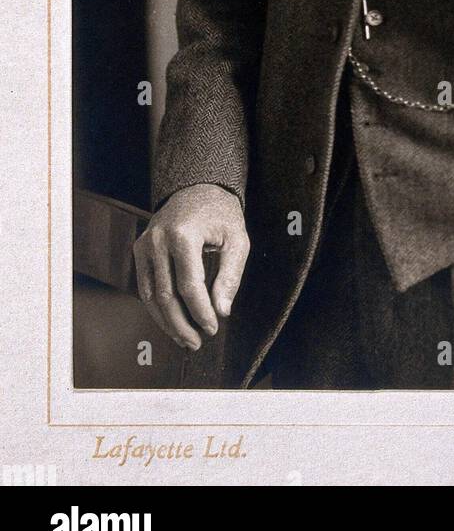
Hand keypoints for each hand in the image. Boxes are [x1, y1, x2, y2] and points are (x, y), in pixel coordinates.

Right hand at [133, 184, 249, 349]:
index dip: (201, 311)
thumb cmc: (221, 214)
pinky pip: (146, 286)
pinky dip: (157, 308)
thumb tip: (222, 310)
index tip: (212, 328)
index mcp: (184, 235)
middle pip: (166, 295)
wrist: (198, 188)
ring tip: (185, 339)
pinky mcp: (140, 249)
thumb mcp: (236, 240)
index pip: (189, 285)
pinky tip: (171, 322)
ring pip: (152, 295)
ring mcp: (145, 244)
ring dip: (167, 322)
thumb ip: (230, 275)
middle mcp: (158, 240)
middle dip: (182, 324)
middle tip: (197, 342)